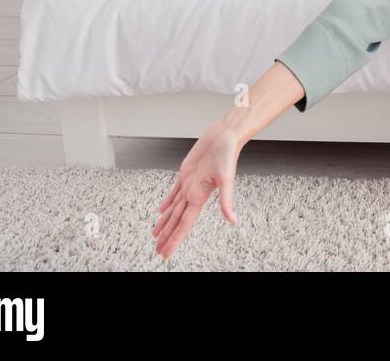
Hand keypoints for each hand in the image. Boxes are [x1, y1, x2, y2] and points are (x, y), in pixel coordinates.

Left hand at [153, 119, 241, 258]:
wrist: (224, 136)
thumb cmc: (228, 154)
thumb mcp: (226, 179)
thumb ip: (227, 200)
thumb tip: (233, 220)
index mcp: (200, 197)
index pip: (184, 224)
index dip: (175, 239)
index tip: (166, 253)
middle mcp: (193, 193)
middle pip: (176, 220)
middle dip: (167, 236)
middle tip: (159, 250)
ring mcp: (188, 184)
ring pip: (173, 208)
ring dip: (165, 222)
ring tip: (156, 235)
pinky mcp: (185, 173)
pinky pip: (174, 192)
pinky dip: (167, 202)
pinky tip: (161, 210)